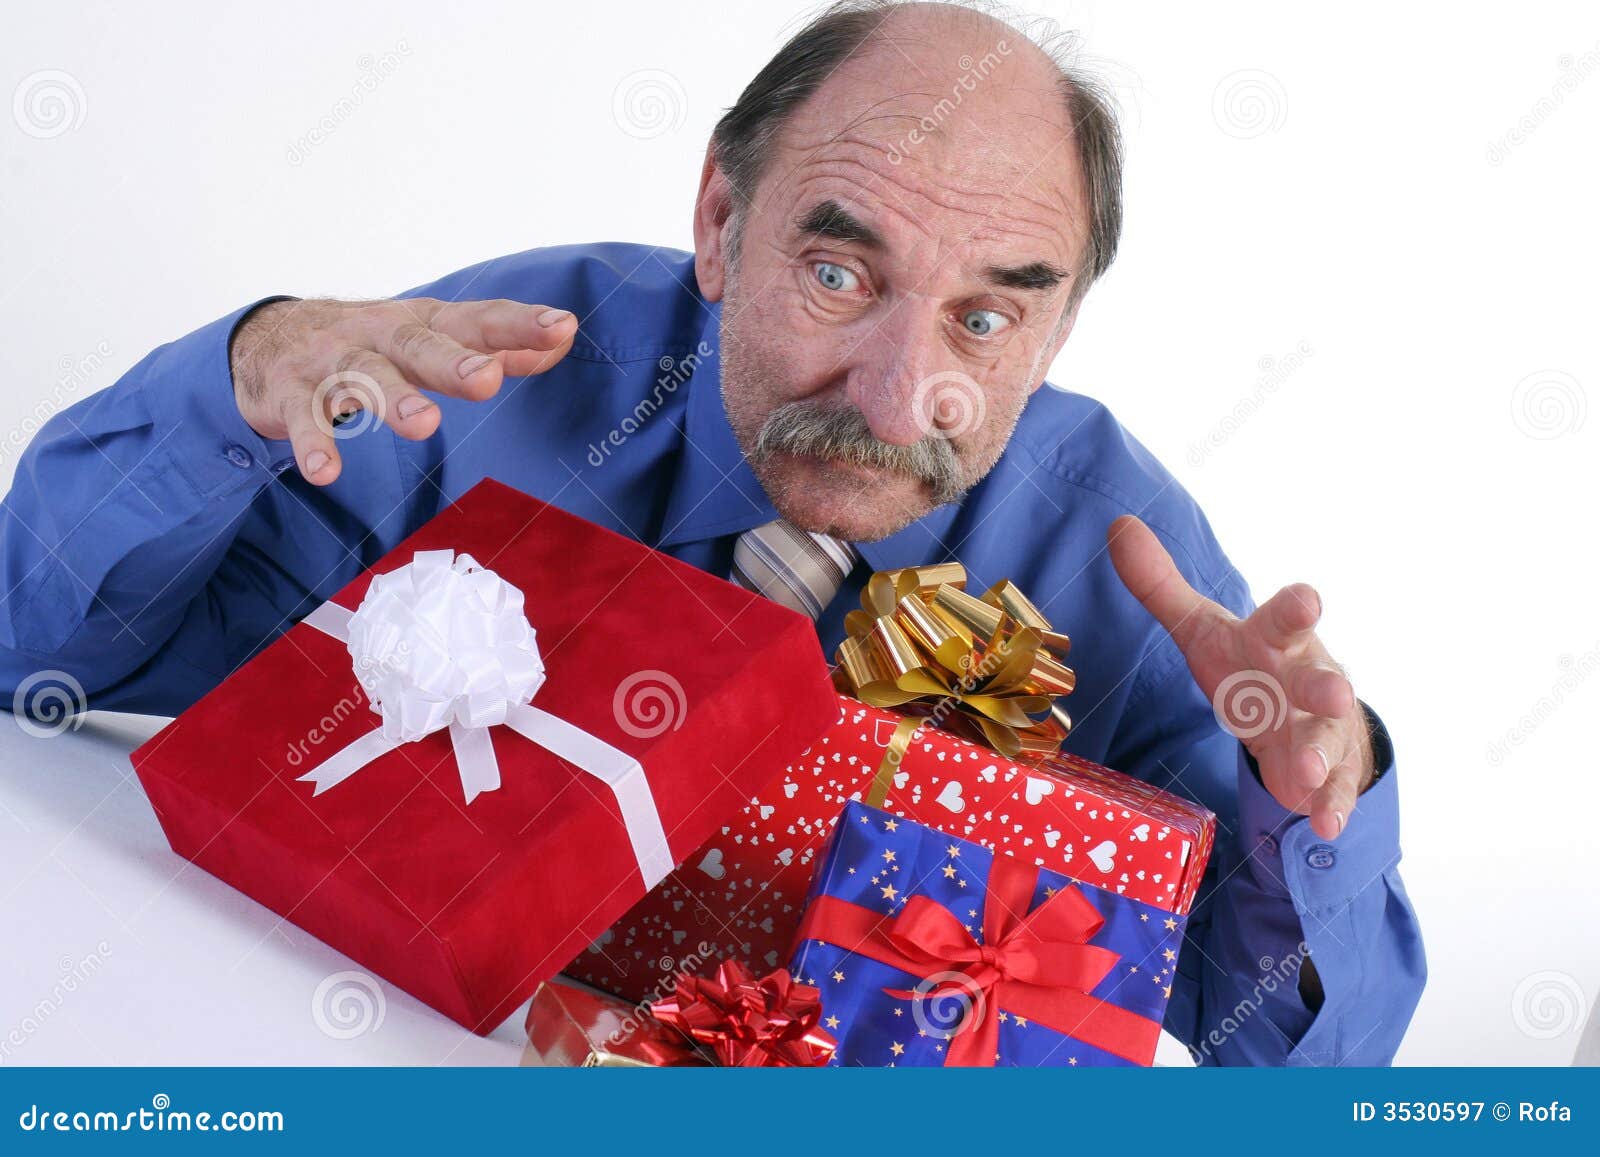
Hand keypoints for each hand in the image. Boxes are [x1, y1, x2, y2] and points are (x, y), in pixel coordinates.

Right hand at [230, 297, 577, 483]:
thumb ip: (496, 347)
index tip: (560, 326)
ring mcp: (333, 362)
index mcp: (421, 324)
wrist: (265, 340)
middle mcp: (379, 335)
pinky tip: (326, 472)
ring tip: (423, 424)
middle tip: (488, 379)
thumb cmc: (369, 342)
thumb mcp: (432, 339)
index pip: (475, 321)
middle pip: (418, 344)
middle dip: (454, 361)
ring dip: (393, 398)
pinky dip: (314, 444)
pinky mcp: (292, 393)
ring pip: (363, 375)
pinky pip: (304, 418)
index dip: (518, 324)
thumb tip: (561, 342)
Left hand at [1107, 515, 1373, 839]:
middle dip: (1325, 686)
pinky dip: (1329, 805)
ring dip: (1320, 754)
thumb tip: (1117, 525)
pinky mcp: (1327, 768)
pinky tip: (1324, 825)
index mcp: (1275, 640)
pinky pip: (1332, 787)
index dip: (1296, 607)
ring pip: (1326, 737)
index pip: (1285, 618)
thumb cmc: (1246, 664)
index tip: (1308, 598)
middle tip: (1333, 691)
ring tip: (1307, 771)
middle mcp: (1307, 678)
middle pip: (1318, 679)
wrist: (1297, 713)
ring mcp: (1321, 725)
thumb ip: (1160, 585)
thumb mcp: (1201, 628)